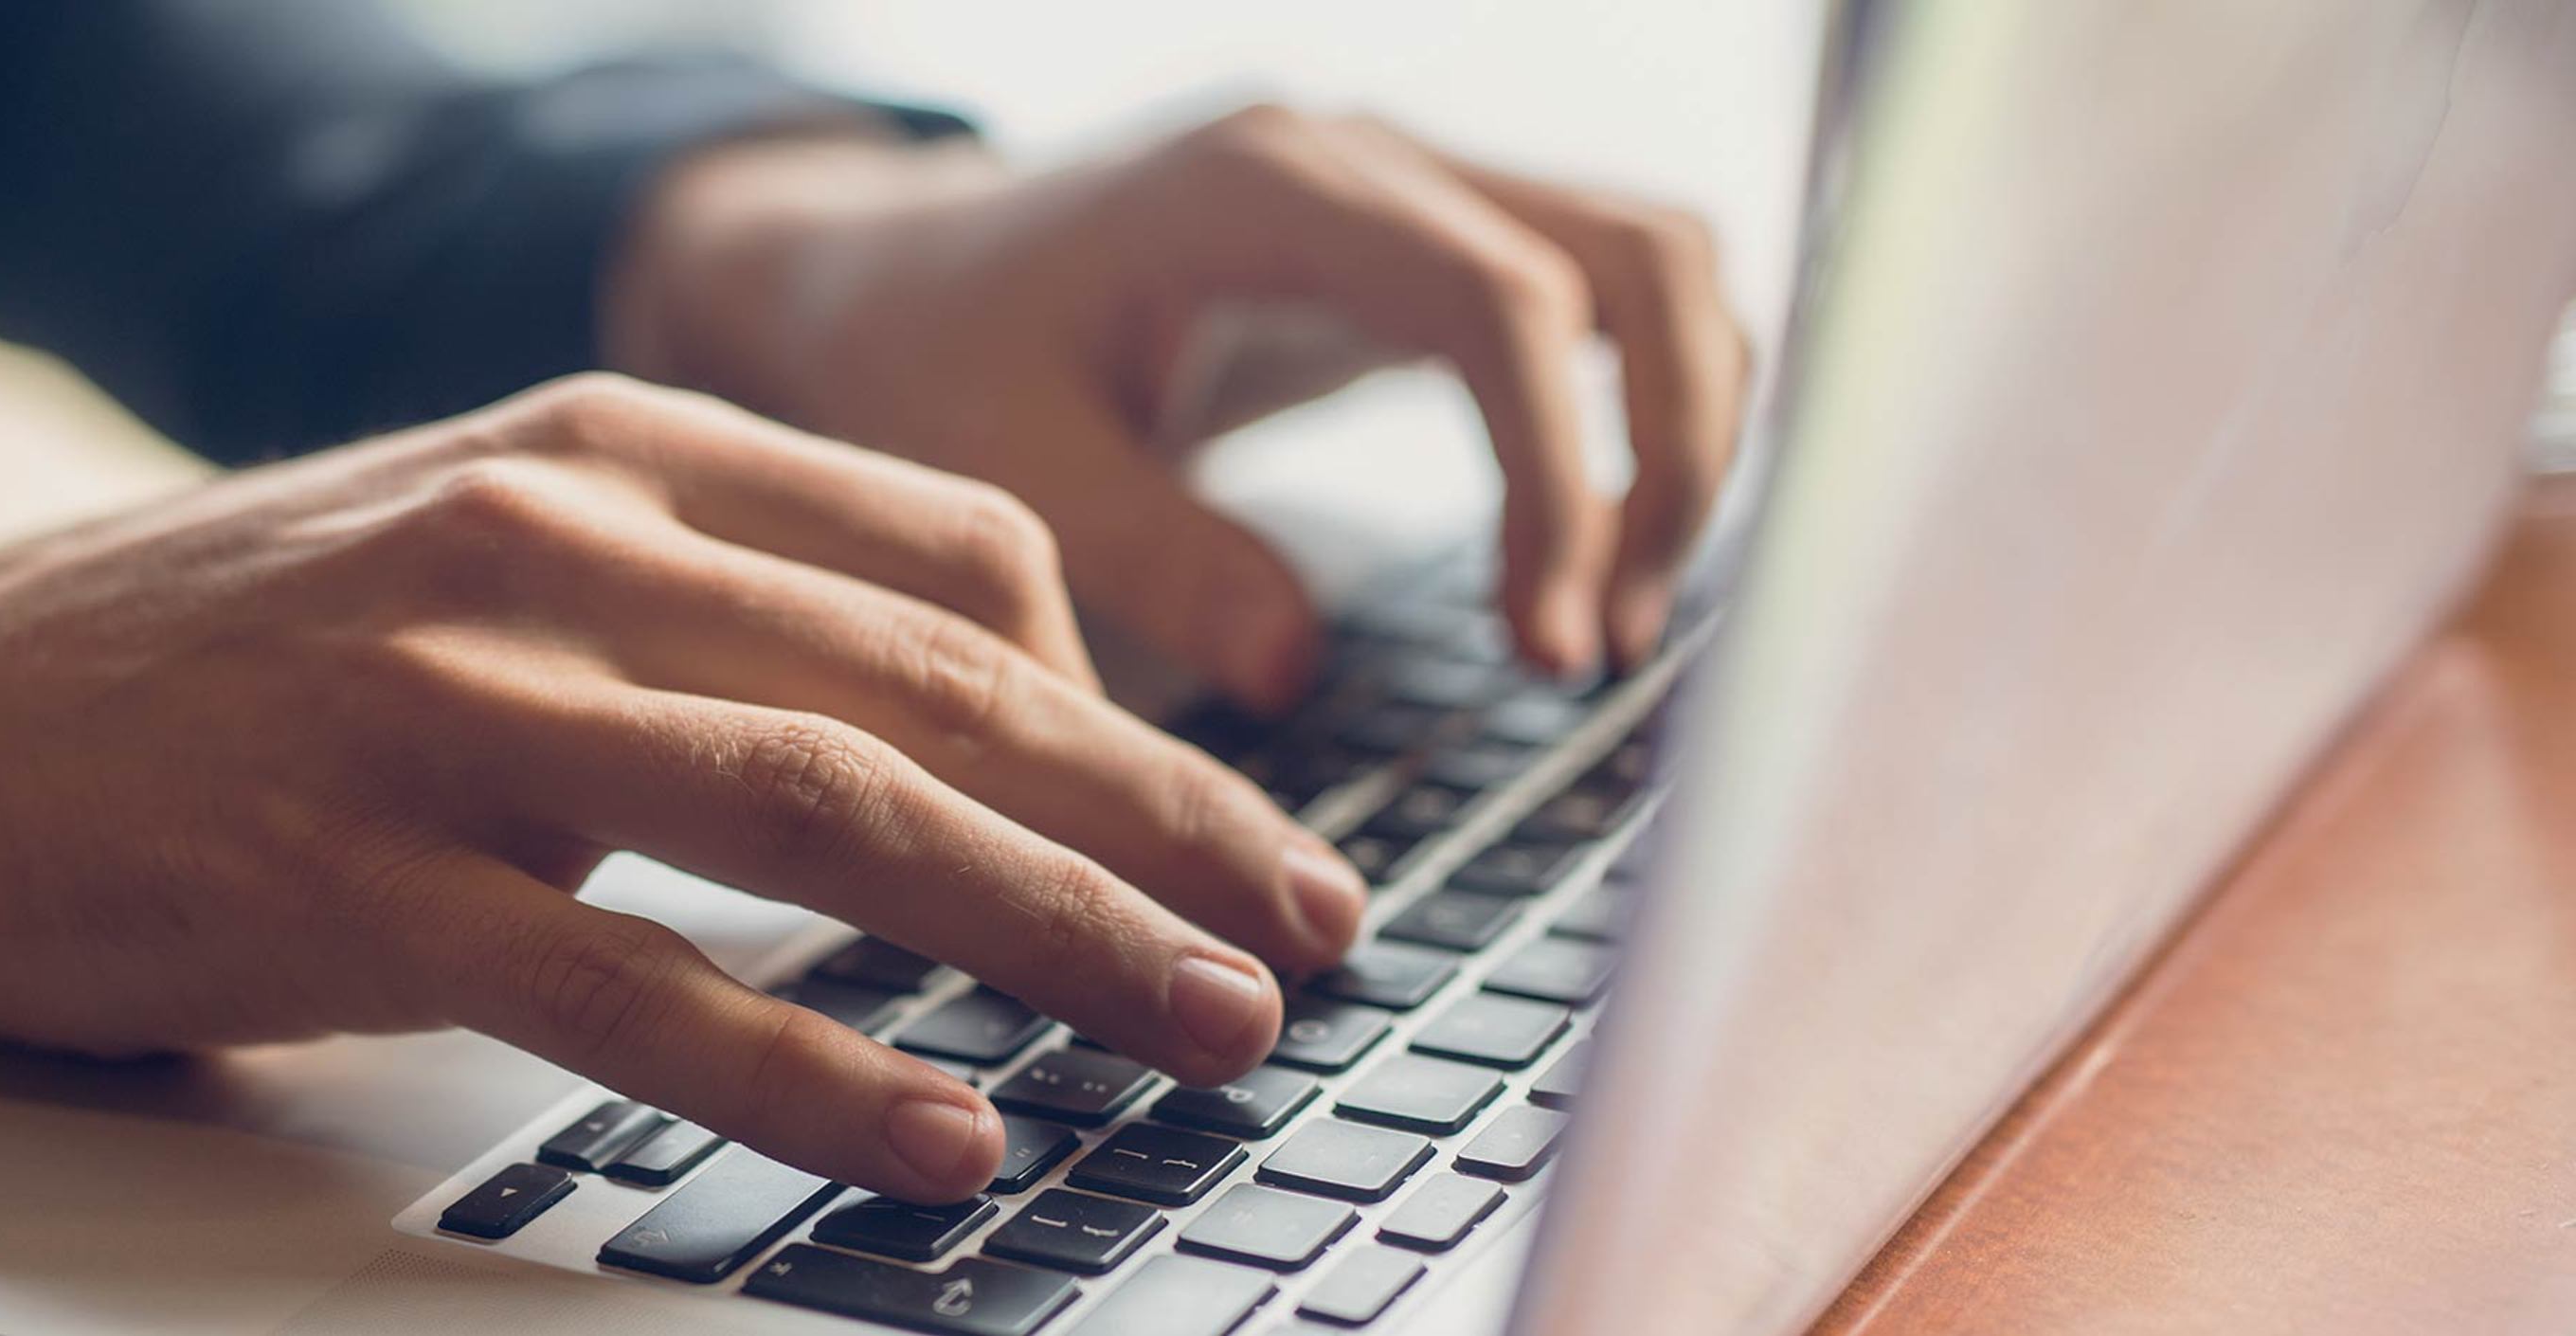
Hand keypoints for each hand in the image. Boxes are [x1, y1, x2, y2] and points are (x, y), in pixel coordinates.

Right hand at [0, 376, 1365, 1202]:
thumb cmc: (188, 662)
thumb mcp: (454, 554)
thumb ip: (674, 604)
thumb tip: (913, 722)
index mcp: (597, 448)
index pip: (950, 551)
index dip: (1129, 701)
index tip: (1231, 822)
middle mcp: (544, 538)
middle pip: (937, 686)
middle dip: (1161, 822)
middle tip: (1319, 935)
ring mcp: (443, 700)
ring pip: (827, 813)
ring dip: (1050, 931)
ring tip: (1208, 1028)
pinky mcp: (350, 872)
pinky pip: (630, 982)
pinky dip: (810, 1072)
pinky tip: (940, 1142)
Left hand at [612, 105, 1753, 702]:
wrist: (893, 273)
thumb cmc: (932, 356)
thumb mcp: (1000, 462)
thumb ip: (1145, 552)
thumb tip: (1292, 672)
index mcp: (1262, 186)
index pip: (1499, 300)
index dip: (1560, 473)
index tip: (1543, 643)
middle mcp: (1366, 156)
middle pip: (1636, 253)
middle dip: (1670, 455)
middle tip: (1599, 647)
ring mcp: (1411, 186)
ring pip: (1654, 260)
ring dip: (1683, 433)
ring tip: (1604, 623)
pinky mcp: (1428, 245)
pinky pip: (1607, 295)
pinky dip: (1644, 414)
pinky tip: (1591, 559)